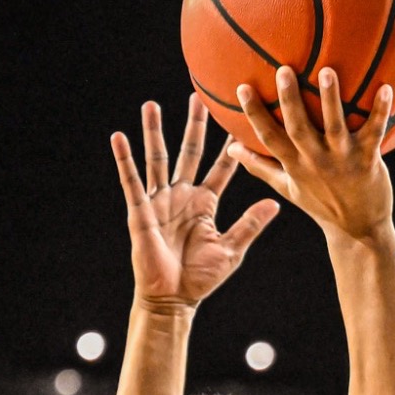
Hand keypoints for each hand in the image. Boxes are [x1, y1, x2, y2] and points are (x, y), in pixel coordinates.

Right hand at [110, 96, 280, 311]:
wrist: (173, 298)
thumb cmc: (201, 277)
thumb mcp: (231, 249)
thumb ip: (250, 224)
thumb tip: (276, 204)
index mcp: (205, 203)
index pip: (221, 168)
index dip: (230, 148)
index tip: (240, 122)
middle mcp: (182, 196)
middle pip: (188, 153)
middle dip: (193, 126)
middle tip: (198, 96)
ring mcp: (160, 201)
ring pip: (158, 159)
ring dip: (154, 132)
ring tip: (151, 105)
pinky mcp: (141, 211)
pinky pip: (132, 182)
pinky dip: (125, 160)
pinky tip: (119, 137)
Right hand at [228, 67, 394, 240]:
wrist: (359, 230)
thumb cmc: (321, 204)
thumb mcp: (287, 187)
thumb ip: (260, 166)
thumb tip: (231, 148)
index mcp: (295, 166)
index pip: (269, 138)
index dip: (254, 114)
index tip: (242, 88)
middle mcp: (316, 162)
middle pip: (298, 128)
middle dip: (289, 99)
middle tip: (283, 69)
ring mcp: (342, 160)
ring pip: (334, 126)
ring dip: (331, 99)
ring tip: (327, 70)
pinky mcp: (368, 160)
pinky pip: (375, 132)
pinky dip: (381, 111)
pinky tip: (387, 88)